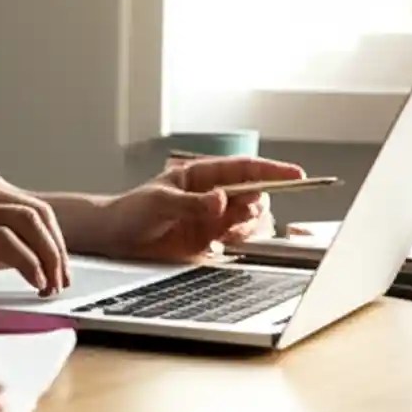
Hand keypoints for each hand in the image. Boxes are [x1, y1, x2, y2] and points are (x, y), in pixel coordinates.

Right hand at [0, 170, 69, 294]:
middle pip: (38, 212)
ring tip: (51, 283)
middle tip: (61, 279)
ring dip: (49, 256)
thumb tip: (32, 257)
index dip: (55, 240)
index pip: (33, 207)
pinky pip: (7, 242)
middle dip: (58, 249)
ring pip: (29, 222)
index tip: (60, 267)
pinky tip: (33, 282)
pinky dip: (29, 264)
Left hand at [96, 156, 303, 262]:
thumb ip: (191, 203)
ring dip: (248, 225)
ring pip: (251, 219)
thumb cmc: (131, 210)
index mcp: (202, 176)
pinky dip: (240, 241)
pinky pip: (239, 240)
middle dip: (257, 204)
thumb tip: (221, 201)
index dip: (273, 170)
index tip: (297, 174)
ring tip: (226, 232)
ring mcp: (214, 219)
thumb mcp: (159, 202)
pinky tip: (223, 243)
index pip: (245, 168)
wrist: (114, 239)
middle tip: (240, 214)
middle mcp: (213, 196)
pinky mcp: (210, 242)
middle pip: (255, 194)